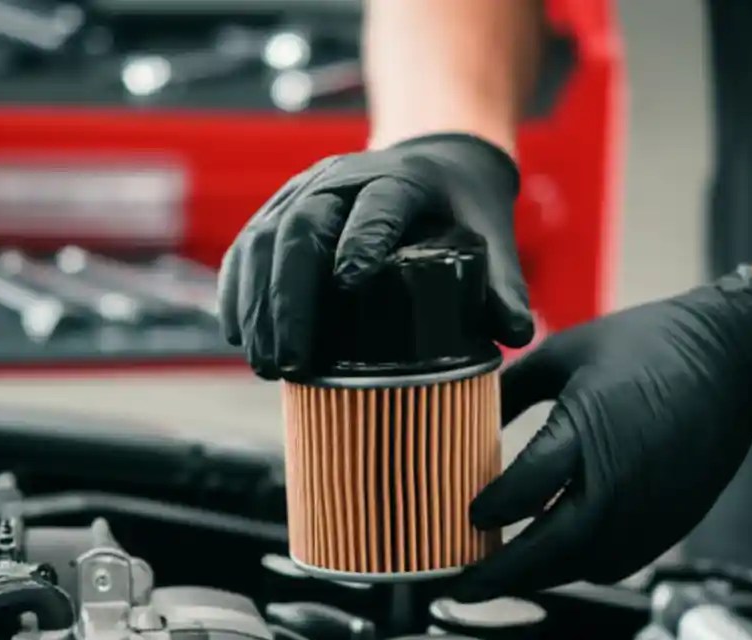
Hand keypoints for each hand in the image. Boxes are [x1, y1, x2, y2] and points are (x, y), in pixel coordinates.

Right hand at [218, 133, 532, 378]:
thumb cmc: (461, 207)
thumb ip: (502, 286)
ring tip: (265, 365)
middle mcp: (342, 178)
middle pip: (302, 229)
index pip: (377, 205)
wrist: (431, 162)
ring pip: (264, 241)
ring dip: (258, 305)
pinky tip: (238, 336)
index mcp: (400, 180)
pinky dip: (237, 293)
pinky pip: (244, 249)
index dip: (362, 239)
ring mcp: (302, 193)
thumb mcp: (491, 237)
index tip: (349, 283)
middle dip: (291, 299)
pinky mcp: (276, 212)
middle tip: (292, 363)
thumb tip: (514, 336)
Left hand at [452, 268, 751, 598]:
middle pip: (549, 549)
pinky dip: (574, 569)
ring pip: (579, 566)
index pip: (525, 489)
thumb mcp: (566, 352)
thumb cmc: (649, 347)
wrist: (732, 363)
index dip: (488, 509)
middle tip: (459, 587)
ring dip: (536, 577)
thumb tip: (467, 405)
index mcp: (587, 431)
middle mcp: (617, 482)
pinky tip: (549, 558)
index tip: (464, 515)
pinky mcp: (668, 526)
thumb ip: (514, 386)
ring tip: (497, 576)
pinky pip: (612, 564)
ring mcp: (647, 511)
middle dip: (499, 574)